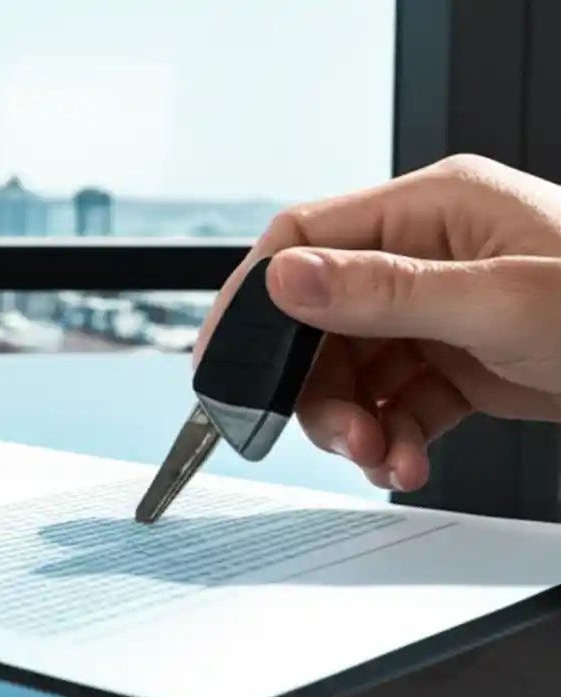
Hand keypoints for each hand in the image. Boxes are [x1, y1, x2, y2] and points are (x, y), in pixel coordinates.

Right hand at [196, 155, 560, 492]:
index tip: (224, 355)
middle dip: (317, 384)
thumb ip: (383, 291)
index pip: (304, 237)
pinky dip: (390, 436)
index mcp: (429, 208)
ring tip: (382, 457)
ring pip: (354, 366)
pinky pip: (396, 399)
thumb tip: (285, 281)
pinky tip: (405, 461)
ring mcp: (443, 309)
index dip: (255, 296)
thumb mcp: (499, 301)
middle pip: (323, 317)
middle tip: (335, 432)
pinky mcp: (462, 359)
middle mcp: (427, 254)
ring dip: (355, 421)